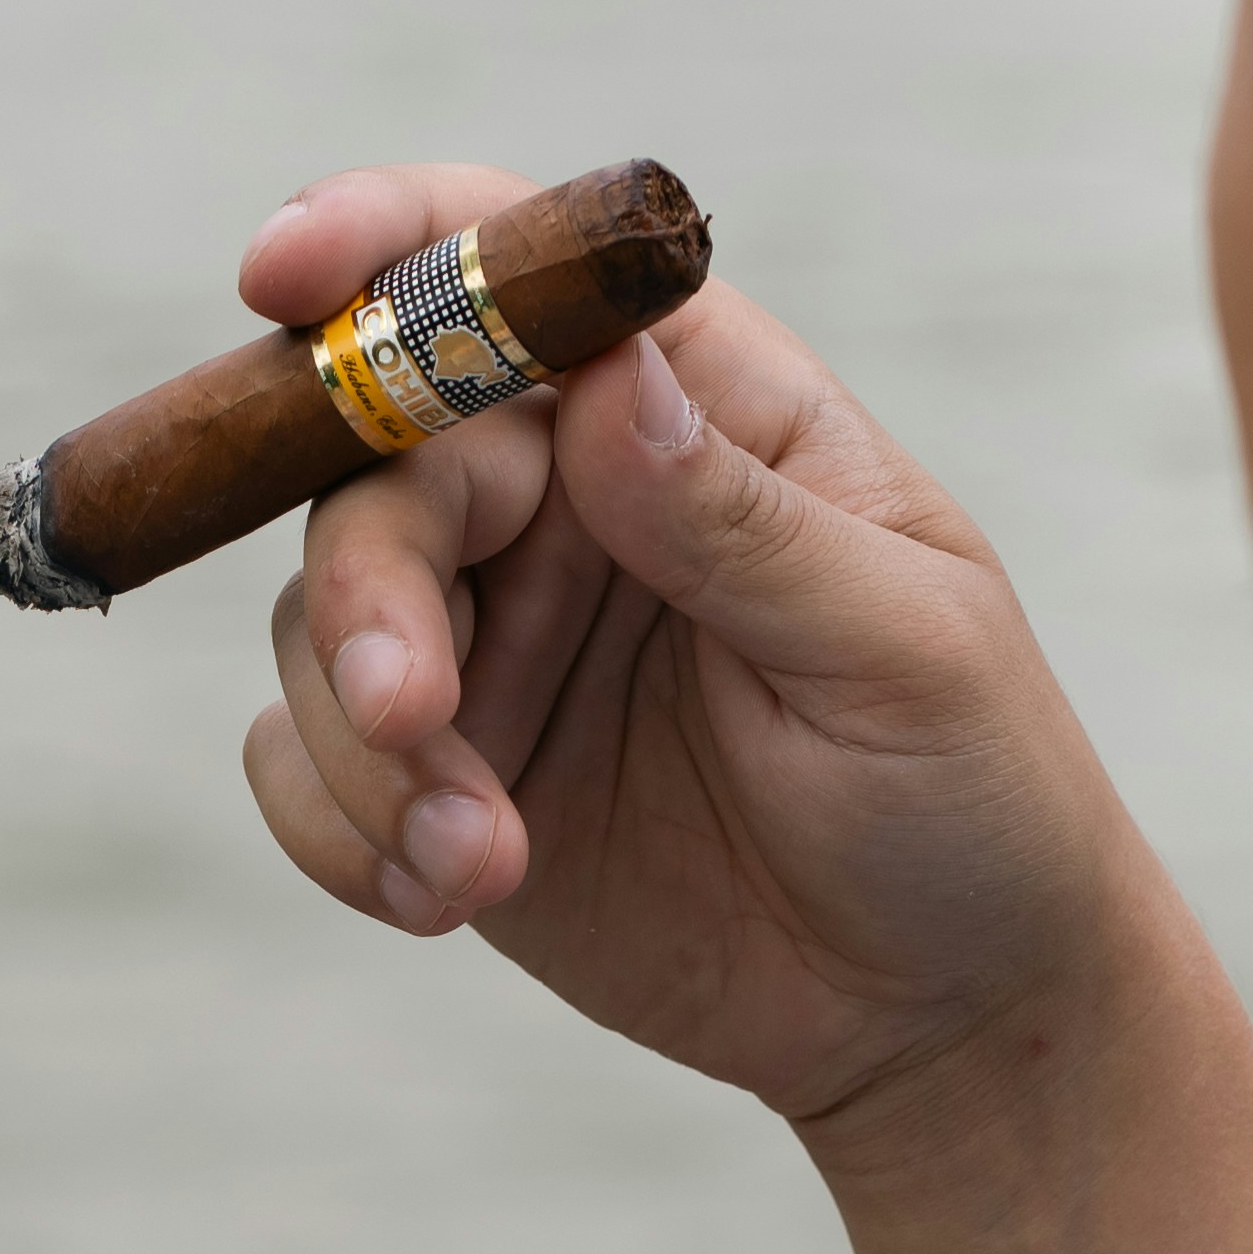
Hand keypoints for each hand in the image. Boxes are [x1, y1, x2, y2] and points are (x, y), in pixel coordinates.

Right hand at [234, 162, 1150, 1145]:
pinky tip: (450, 897)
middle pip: (375, 465)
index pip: (512, 268)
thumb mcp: (900, 649)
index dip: (387, 240)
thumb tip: (608, 388)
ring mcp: (494, 637)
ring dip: (364, 748)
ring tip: (478, 867)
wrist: (946, 1013)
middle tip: (413, 715)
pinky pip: (302, 763)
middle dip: (364, 590)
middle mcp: (567, 497)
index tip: (284, 276)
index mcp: (691, 406)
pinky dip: (337, 829)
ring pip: (318, 625)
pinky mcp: (445, 775)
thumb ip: (746, 524)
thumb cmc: (968, 790)